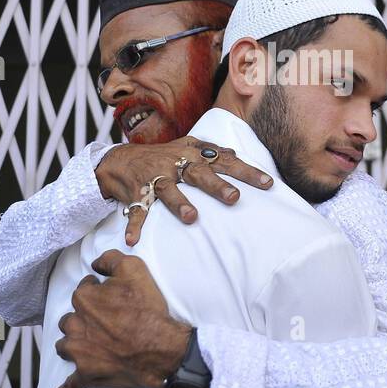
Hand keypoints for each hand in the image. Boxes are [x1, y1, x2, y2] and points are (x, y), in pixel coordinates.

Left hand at [52, 249, 192, 387]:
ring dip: (73, 344)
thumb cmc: (147, 308)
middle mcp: (76, 324)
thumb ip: (110, 260)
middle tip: (103, 323)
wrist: (160, 346)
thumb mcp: (134, 269)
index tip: (109, 299)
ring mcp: (79, 351)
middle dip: (82, 319)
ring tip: (88, 346)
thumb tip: (96, 264)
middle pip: (71, 319)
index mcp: (84, 299)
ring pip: (65, 346)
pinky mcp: (87, 374)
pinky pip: (71, 385)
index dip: (97, 292)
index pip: (83, 291)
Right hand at [94, 135, 272, 245]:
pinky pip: (136, 209)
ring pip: (169, 189)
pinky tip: (133, 240)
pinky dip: (134, 224)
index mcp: (192, 153)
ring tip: (192, 218)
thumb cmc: (159, 156)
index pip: (224, 161)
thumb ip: (209, 150)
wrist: (118, 160)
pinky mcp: (136, 191)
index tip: (268, 183)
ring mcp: (155, 176)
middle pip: (199, 172)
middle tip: (235, 198)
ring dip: (179, 203)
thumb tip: (234, 152)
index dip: (246, 171)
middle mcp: (175, 162)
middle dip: (217, 184)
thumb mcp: (185, 147)